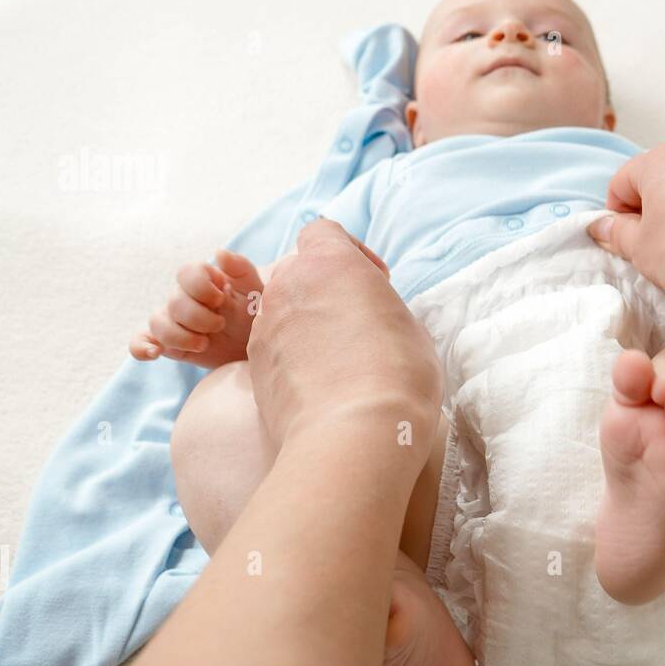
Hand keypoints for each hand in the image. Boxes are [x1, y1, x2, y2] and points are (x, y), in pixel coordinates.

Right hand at [129, 249, 263, 368]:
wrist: (254, 345)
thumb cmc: (252, 313)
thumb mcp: (253, 289)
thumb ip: (240, 268)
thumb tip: (219, 252)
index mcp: (201, 280)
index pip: (185, 273)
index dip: (201, 287)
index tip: (221, 298)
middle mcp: (182, 297)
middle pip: (174, 302)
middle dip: (200, 318)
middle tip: (221, 325)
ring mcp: (172, 320)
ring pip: (158, 323)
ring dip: (181, 336)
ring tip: (204, 344)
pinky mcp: (167, 344)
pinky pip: (141, 342)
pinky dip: (141, 347)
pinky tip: (155, 353)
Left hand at [247, 219, 441, 445]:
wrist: (353, 433)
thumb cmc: (396, 376)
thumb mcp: (410, 327)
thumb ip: (382, 306)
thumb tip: (374, 318)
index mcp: (330, 263)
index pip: (322, 232)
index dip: (349, 253)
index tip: (373, 282)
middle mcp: (287, 284)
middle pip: (299, 271)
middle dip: (324, 290)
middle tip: (356, 322)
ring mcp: (264, 325)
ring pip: (283, 310)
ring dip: (306, 325)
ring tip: (339, 361)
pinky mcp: (254, 365)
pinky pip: (274, 347)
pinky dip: (292, 357)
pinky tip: (321, 386)